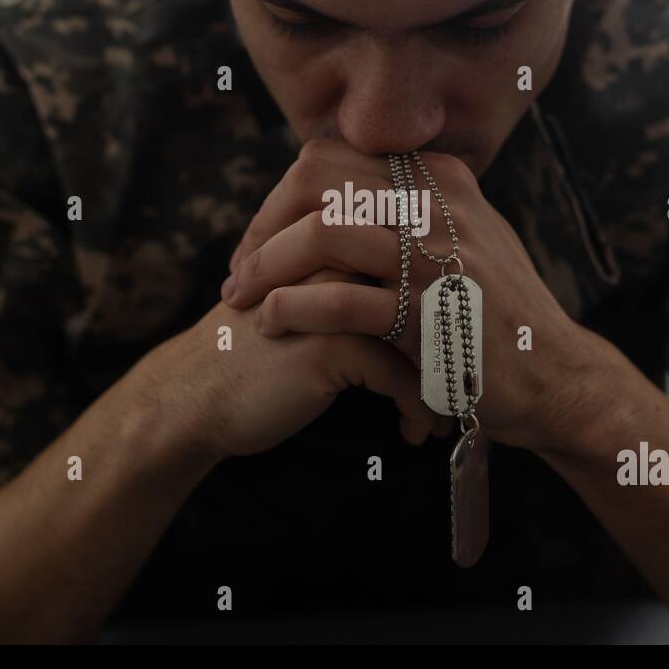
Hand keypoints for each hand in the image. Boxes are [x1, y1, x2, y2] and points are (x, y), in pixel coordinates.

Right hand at [120, 266, 448, 460]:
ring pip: (428, 335)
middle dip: (460, 344)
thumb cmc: (258, 354)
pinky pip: (403, 376)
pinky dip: (418, 409)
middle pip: (434, 293)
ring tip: (452, 415)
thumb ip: (359, 283)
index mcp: (340, 235)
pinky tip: (414, 432)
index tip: (462, 351)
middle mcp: (343, 254)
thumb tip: (430, 298)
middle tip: (473, 385)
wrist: (195, 394)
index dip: (450, 310)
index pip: (425, 260)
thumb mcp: (312, 302)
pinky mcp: (332, 341)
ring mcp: (338, 294)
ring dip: (447, 382)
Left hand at [222, 138, 633, 454]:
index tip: (260, 243)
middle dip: (263, 224)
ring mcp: (439, 253)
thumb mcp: (465, 240)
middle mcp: (439, 202)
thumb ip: (410, 210)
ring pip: (323, 231)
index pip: (329, 159)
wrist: (553, 376)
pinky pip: (343, 299)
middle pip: (317, 180)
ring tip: (242, 300)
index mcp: (440, 178)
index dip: (279, 199)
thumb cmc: (495, 317)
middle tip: (240, 270)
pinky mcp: (432, 311)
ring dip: (267, 266)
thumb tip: (339, 192)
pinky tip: (271, 326)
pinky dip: (293, 309)